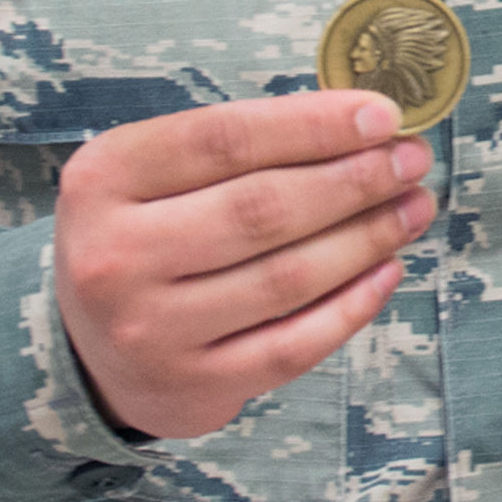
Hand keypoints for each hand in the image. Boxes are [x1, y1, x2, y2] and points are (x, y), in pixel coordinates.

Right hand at [53, 87, 434, 440]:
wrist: (88, 348)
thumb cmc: (145, 234)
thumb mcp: (154, 173)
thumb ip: (239, 145)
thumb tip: (362, 122)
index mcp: (105, 178)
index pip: (226, 138)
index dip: (313, 124)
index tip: (383, 115)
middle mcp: (116, 256)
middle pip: (262, 209)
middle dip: (354, 181)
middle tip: (411, 161)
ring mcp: (152, 329)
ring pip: (285, 278)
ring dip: (366, 238)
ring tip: (413, 207)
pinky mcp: (191, 386)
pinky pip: (292, 346)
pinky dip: (351, 306)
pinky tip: (387, 271)